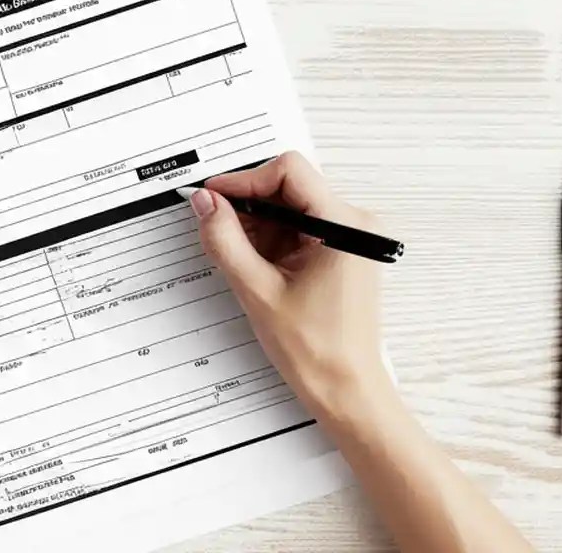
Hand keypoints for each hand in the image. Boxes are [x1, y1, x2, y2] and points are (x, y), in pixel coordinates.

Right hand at [188, 152, 384, 414]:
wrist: (346, 390)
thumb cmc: (318, 351)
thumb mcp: (258, 291)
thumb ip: (226, 241)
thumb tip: (206, 205)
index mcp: (345, 226)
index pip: (289, 171)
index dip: (245, 180)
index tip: (214, 198)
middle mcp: (355, 225)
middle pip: (290, 186)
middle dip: (249, 205)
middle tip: (216, 227)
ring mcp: (350, 238)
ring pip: (291, 208)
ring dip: (258, 226)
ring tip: (240, 258)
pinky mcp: (340, 253)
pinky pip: (298, 229)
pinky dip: (271, 241)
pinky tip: (256, 267)